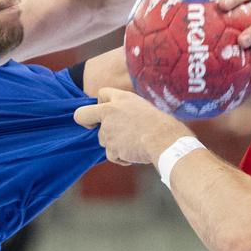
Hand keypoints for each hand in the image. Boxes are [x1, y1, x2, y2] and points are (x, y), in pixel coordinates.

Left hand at [74, 88, 190, 164]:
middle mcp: (110, 111)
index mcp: (121, 98)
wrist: (165, 140)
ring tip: (134, 143)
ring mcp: (108, 130)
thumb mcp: (144, 108)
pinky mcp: (111, 148)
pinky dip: (121, 157)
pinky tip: (134, 154)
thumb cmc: (161, 125)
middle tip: (99, 129)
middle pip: (85, 117)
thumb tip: (120, 122)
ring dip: (115, 144)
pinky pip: (111, 155)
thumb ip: (126, 111)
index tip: (105, 112)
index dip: (100, 103)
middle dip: (90, 123)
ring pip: (103, 139)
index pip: (101, 94)